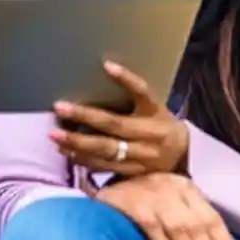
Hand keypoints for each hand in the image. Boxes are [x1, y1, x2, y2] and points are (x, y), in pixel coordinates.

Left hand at [50, 61, 188, 174]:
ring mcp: (142, 157)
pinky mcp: (134, 174)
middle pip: (115, 125)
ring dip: (77, 143)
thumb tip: (101, 75)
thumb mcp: (155, 107)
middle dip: (85, 116)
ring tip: (55, 135)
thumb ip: (132, 98)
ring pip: (106, 150)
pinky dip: (83, 160)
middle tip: (60, 107)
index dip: (126, 79)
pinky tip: (65, 151)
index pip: (142, 92)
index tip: (106, 65)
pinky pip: (105, 168)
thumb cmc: (161, 124)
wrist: (184, 157)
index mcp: (155, 113)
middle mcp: (150, 135)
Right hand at [96, 172, 239, 239]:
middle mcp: (172, 188)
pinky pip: (153, 228)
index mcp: (187, 188)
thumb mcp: (171, 203)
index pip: (212, 217)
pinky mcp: (133, 204)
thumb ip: (191, 220)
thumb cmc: (143, 202)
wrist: (106, 191)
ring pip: (179, 226)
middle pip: (198, 224)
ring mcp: (152, 194)